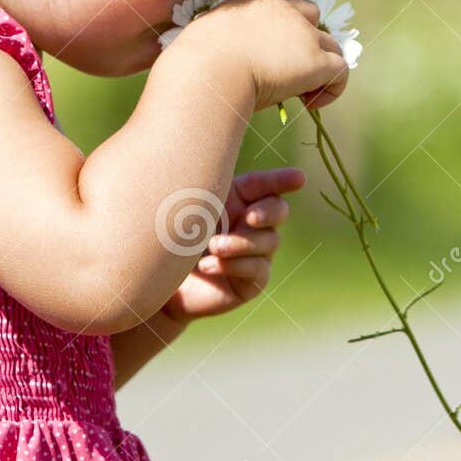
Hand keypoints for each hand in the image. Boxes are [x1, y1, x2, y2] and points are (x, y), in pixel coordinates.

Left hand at [159, 167, 304, 322]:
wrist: (161, 282)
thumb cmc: (170, 237)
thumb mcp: (187, 212)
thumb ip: (207, 195)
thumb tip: (225, 182)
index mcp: (239, 199)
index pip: (266, 185)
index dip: (283, 180)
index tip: (299, 179)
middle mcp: (253, 223)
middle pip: (278, 209)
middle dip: (269, 211)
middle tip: (250, 217)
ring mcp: (258, 252)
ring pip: (268, 241)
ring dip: (241, 243)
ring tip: (213, 247)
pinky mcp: (254, 281)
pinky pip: (257, 269)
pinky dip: (233, 265)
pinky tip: (208, 266)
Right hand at [178, 0, 348, 111]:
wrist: (206, 70)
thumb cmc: (196, 62)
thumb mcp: (212, 38)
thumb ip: (230, 40)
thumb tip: (230, 61)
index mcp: (259, 3)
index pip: (291, 6)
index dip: (291, 31)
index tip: (276, 55)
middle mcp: (287, 12)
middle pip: (315, 23)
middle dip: (309, 47)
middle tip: (290, 75)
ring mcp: (304, 36)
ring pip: (332, 48)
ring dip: (321, 70)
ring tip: (302, 96)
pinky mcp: (315, 61)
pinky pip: (341, 72)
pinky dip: (333, 89)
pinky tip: (311, 104)